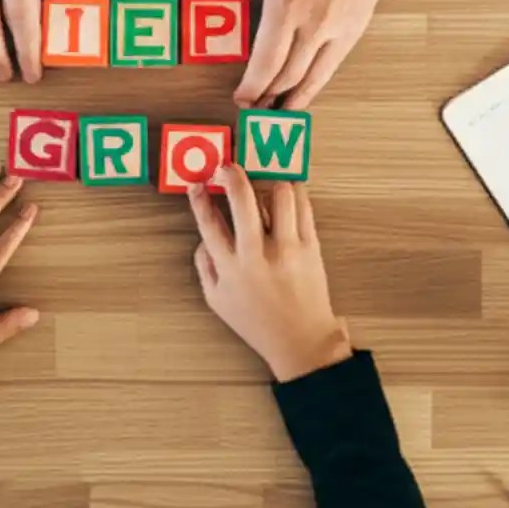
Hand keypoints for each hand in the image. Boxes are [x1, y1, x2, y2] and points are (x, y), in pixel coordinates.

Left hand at [171, 0, 392, 109]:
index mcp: (286, 3)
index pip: (266, 64)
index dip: (251, 88)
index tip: (239, 100)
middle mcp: (314, 22)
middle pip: (287, 77)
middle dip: (267, 98)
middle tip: (252, 110)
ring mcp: (339, 27)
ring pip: (313, 78)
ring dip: (292, 100)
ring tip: (277, 113)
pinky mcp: (356, 26)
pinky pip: (333, 66)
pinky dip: (316, 83)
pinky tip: (305, 90)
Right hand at [186, 165, 351, 381]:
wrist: (301, 340)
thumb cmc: (257, 322)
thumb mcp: (217, 301)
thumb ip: (205, 266)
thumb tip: (203, 237)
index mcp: (230, 269)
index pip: (209, 223)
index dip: (199, 198)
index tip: (197, 184)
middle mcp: (256, 255)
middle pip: (242, 201)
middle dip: (231, 176)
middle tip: (227, 167)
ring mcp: (287, 250)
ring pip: (279, 196)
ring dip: (267, 185)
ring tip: (263, 189)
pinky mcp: (311, 247)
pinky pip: (303, 207)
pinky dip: (293, 194)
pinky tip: (286, 194)